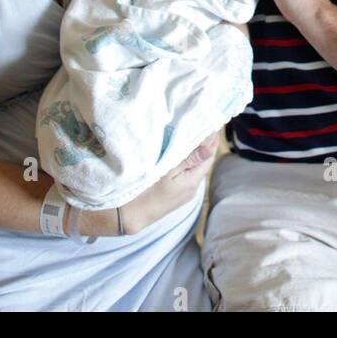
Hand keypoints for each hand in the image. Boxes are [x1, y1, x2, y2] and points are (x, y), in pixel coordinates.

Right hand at [77, 134, 218, 235]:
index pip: (209, 155)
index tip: (205, 121)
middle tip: (194, 124)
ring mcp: (184, 193)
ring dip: (191, 153)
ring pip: (193, 167)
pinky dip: (183, 162)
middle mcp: (192, 189)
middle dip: (201, 144)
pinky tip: (175, 154)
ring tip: (185, 135)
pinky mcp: (175, 195)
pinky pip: (185, 174)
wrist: (126, 216)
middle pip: (202, 161)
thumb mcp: (167, 171)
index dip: (209, 139)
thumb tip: (211, 145)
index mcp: (193, 181)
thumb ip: (189, 158)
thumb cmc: (144, 191)